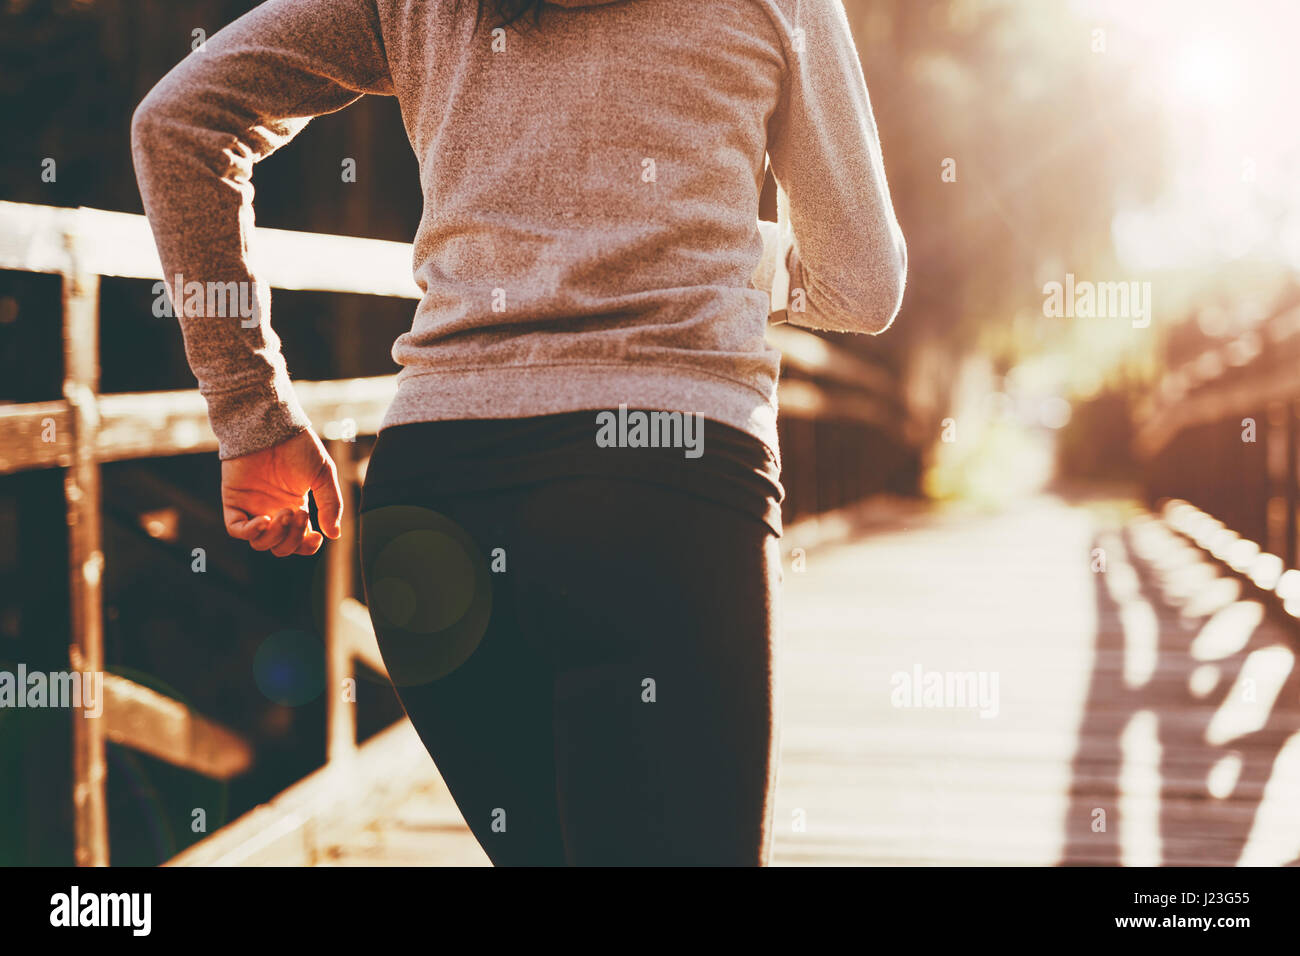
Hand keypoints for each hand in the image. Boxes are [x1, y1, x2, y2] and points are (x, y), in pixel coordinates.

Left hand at [221, 428, 342, 556]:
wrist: (271, 425)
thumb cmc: (298, 445)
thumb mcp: (323, 475)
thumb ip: (330, 505)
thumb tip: (334, 535)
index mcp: (294, 506)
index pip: (299, 541)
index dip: (308, 546)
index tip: (317, 536)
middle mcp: (273, 511)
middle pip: (280, 546)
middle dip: (293, 538)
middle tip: (300, 512)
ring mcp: (252, 507)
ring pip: (260, 543)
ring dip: (275, 535)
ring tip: (285, 512)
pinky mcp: (234, 501)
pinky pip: (237, 529)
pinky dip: (251, 532)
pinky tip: (264, 520)